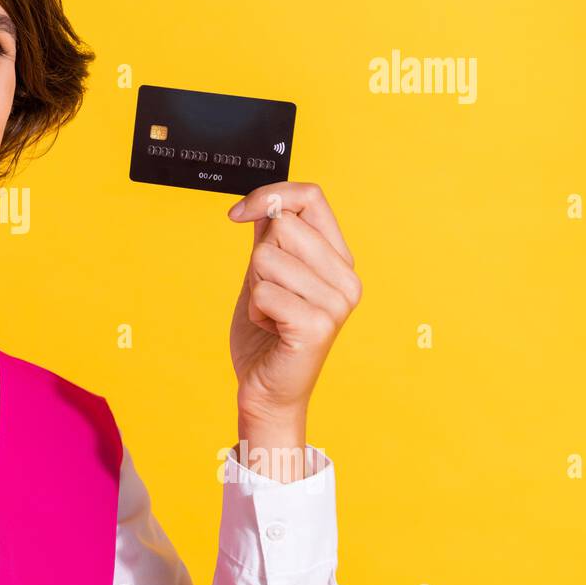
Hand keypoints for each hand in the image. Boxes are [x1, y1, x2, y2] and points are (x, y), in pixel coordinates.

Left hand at [226, 182, 360, 474]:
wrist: (266, 389)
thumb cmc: (266, 333)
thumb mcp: (266, 274)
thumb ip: (271, 237)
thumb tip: (265, 201)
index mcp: (339, 260)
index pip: (310, 197)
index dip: (269, 195)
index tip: (238, 215)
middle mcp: (347, 278)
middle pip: (282, 226)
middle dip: (258, 258)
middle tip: (268, 294)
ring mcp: (336, 303)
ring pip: (266, 257)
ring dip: (254, 288)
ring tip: (271, 314)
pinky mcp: (317, 325)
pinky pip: (262, 291)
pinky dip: (254, 309)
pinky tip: (271, 328)